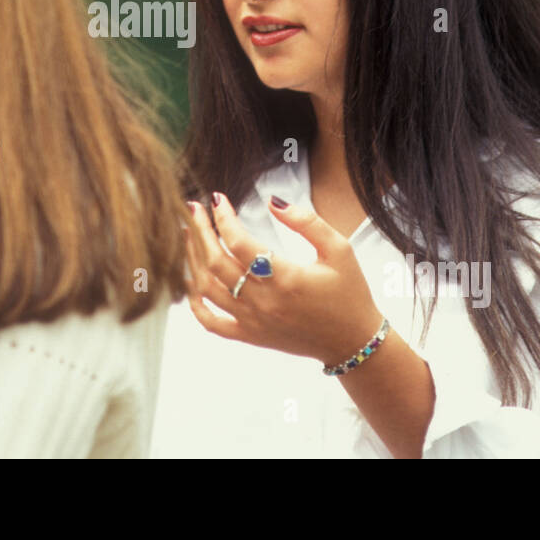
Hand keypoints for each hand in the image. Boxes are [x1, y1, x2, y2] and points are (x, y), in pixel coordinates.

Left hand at [184, 192, 381, 365]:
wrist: (352, 341)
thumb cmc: (349, 292)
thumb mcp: (339, 249)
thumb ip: (307, 222)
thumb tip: (272, 201)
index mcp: (286, 278)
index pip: (239, 243)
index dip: (224, 218)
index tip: (218, 199)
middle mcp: (264, 301)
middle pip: (215, 262)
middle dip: (199, 231)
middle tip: (192, 209)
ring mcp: (253, 321)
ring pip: (207, 289)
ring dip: (192, 259)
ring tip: (187, 234)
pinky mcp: (250, 336)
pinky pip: (211, 323)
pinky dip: (194, 303)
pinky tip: (190, 280)